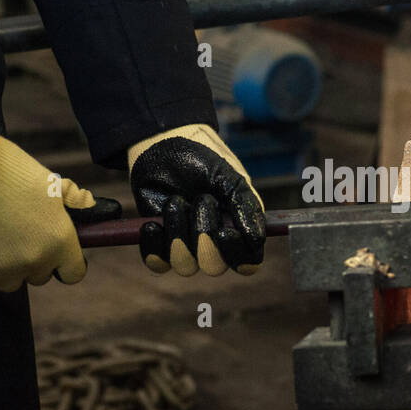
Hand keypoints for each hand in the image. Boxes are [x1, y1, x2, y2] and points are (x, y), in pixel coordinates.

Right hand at [0, 136, 113, 296]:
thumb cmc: (11, 171)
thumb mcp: (51, 182)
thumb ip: (73, 199)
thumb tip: (86, 204)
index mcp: (60, 240)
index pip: (74, 273)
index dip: (66, 263)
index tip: (57, 255)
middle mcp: (36, 260)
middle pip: (40, 277)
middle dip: (33, 261)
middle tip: (19, 237)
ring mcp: (5, 270)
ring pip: (11, 283)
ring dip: (6, 269)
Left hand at [128, 123, 265, 275]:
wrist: (166, 143)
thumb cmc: (205, 158)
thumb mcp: (232, 178)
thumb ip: (247, 208)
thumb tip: (258, 240)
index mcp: (238, 230)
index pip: (246, 262)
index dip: (236, 254)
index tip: (225, 231)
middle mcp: (213, 243)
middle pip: (213, 266)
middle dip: (204, 233)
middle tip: (202, 200)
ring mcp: (185, 245)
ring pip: (184, 264)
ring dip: (178, 231)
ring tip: (175, 201)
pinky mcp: (160, 242)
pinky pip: (157, 262)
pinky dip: (154, 245)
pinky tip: (152, 224)